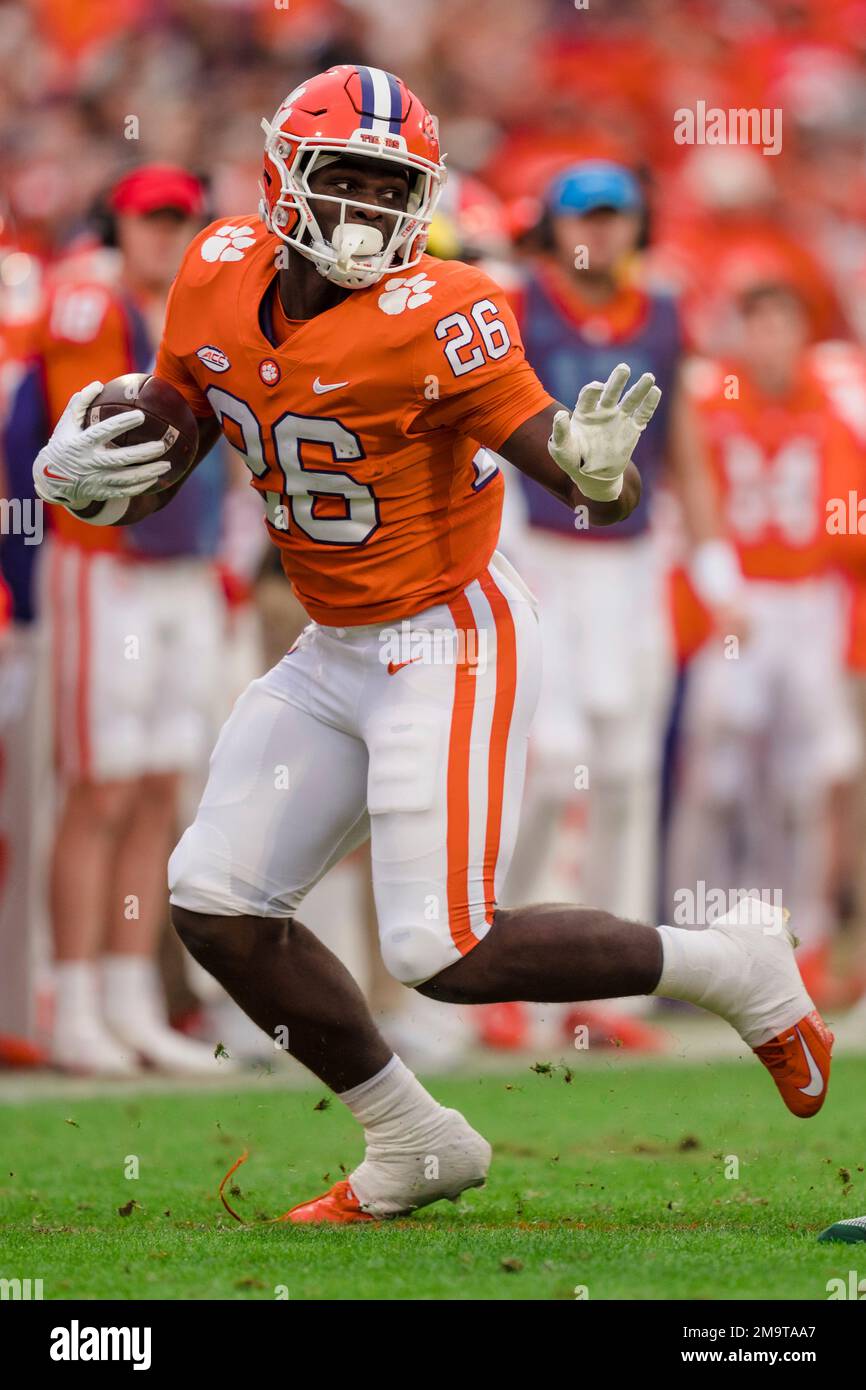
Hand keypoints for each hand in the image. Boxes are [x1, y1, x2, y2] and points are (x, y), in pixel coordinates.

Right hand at [33, 380, 170, 509]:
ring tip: (167, 465)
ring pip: (127, 478)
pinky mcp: (101, 492)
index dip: (122, 423)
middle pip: (121, 458)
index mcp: (81, 443)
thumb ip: (81, 402)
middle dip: (143, 452)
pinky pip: (125, 491)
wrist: (51, 479)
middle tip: (162, 445)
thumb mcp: (67, 423)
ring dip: (148, 472)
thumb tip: (98, 384)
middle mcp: (90, 463)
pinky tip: (155, 478)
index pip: (104, 431)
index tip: (141, 415)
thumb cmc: (64, 444)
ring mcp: (96, 480)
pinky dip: (141, 486)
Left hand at [548, 363, 661, 501]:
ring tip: (649, 377)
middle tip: (624, 368)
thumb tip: (560, 414)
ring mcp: (618, 419)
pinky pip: (642, 414)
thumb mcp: (561, 449)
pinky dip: (649, 404)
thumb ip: (560, 432)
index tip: (598, 388)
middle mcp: (603, 411)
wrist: (591, 476)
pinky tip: (655, 392)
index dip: (593, 391)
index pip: (589, 396)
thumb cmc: (572, 460)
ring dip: (639, 388)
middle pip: (611, 392)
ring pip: (630, 399)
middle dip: (617, 380)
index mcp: (585, 412)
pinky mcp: (632, 429)